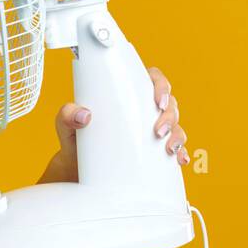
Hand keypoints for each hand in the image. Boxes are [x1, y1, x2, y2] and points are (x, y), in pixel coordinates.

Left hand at [54, 65, 189, 173]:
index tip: (157, 100)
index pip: (151, 79)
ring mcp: (150, 130)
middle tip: (157, 131)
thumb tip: (83, 114)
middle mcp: (142, 110)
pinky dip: (181, 153)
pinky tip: (180, 159)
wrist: (77, 168)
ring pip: (176, 125)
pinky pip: (176, 148)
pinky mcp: (154, 150)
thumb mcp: (66, 124)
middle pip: (169, 103)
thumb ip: (67, 114)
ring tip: (168, 148)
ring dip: (178, 135)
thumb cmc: (75, 138)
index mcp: (126, 95)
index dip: (161, 85)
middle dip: (170, 115)